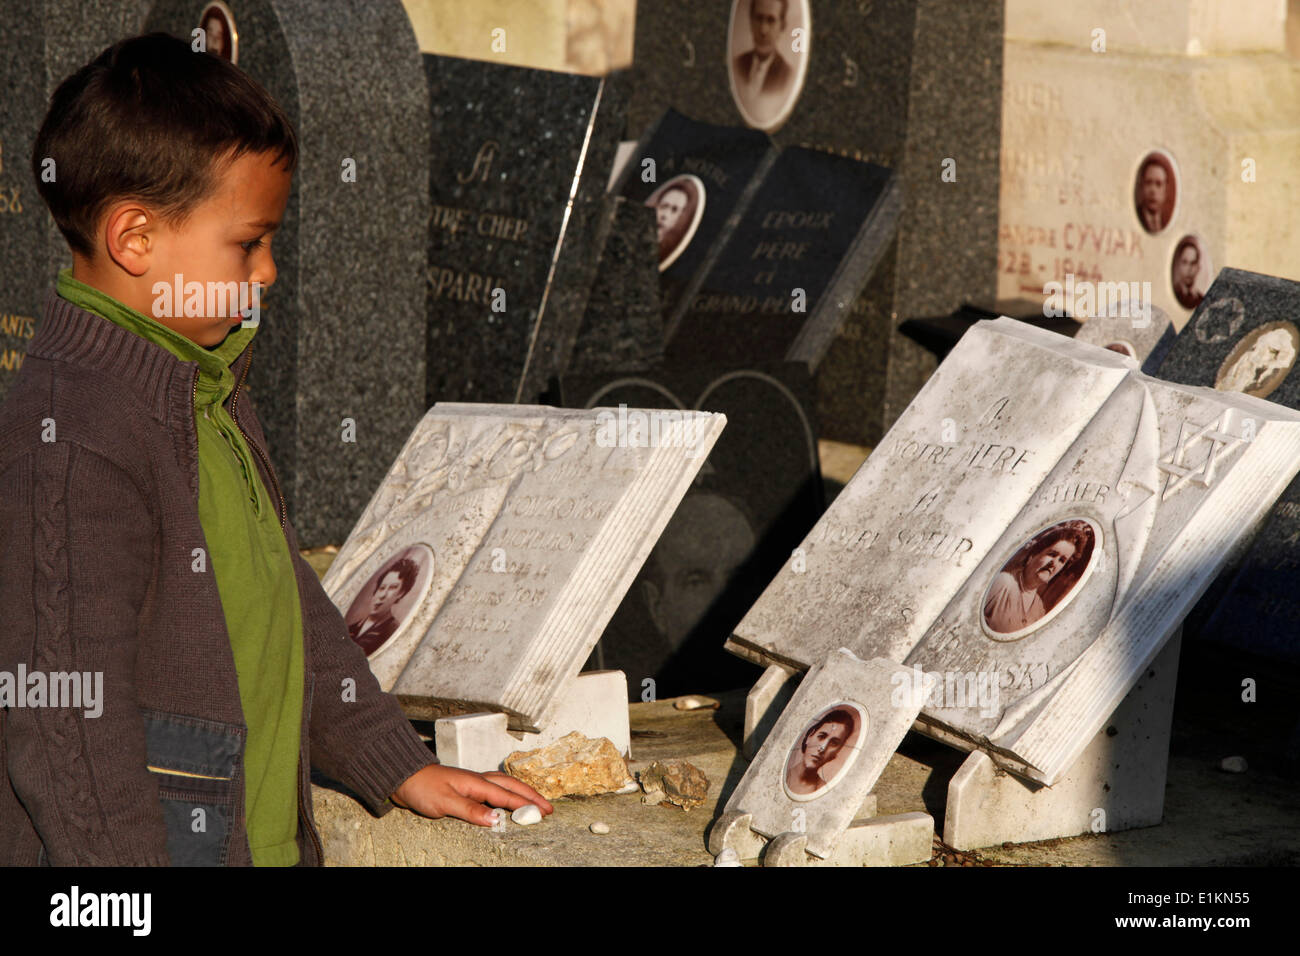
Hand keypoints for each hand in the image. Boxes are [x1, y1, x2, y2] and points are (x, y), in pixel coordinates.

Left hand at [390, 763, 553, 826]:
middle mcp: (478, 780)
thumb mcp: (445, 803)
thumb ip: (471, 810)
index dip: (526, 805)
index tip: (543, 813)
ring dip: (522, 793)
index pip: (506, 796)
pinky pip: (495, 789)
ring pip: (505, 786)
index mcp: (476, 783)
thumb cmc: (423, 788)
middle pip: (512, 787)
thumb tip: (497, 819)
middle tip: (549, 808)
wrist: (404, 777)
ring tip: (536, 802)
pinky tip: (508, 799)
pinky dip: (508, 793)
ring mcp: (473, 782)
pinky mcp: (466, 787)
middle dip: (532, 796)